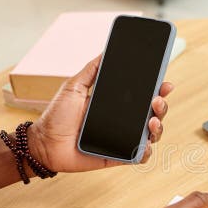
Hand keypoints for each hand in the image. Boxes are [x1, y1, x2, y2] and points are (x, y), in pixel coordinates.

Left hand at [27, 56, 173, 172]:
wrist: (43, 143)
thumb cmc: (56, 116)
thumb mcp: (74, 86)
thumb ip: (92, 70)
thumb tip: (106, 51)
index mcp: (117, 104)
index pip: (144, 96)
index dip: (158, 90)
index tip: (165, 84)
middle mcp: (124, 121)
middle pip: (154, 114)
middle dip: (162, 106)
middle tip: (156, 101)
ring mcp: (123, 139)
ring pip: (152, 135)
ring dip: (158, 127)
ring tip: (152, 122)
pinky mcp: (119, 156)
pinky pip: (140, 156)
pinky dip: (146, 152)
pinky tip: (144, 145)